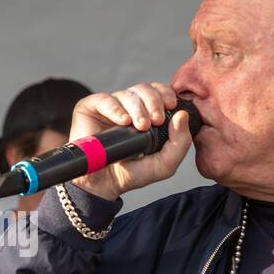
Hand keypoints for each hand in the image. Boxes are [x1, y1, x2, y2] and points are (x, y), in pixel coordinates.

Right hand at [69, 82, 193, 200]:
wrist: (105, 184)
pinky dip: (115, 108)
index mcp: (148, 113)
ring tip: (140, 126)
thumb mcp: (165, 163)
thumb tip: (182, 115)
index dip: (165, 93)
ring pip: (127, 93)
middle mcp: (129, 107)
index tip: (171, 105)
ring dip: (137, 108)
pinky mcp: (90, 108)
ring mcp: (110, 106)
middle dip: (154, 101)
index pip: (159, 91)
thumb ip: (180, 142)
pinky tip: (123, 121)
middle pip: (144, 89)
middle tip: (156, 120)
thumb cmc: (134, 173)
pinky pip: (105, 99)